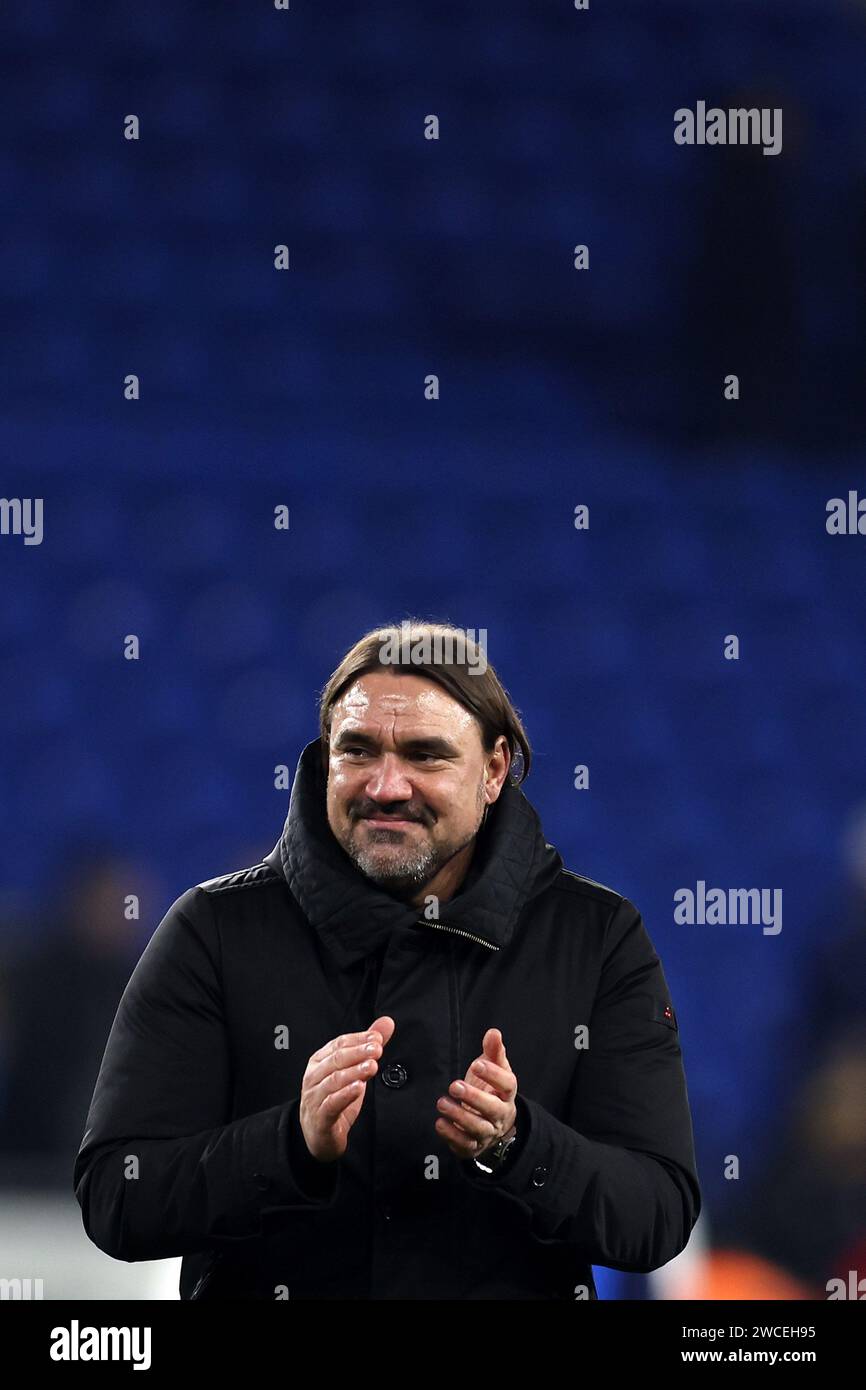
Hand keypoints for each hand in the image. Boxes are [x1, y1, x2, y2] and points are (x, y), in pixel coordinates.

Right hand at [299, 1015, 394, 1161]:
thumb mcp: (353, 1070)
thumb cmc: (335, 1099)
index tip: (377, 1037)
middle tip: (377, 1049)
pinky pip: (331, 1104)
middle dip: (358, 1053)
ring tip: (372, 1066)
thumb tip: (387, 1022)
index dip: (358, 1039)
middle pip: (335, 1060)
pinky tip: (358, 1089)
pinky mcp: (320, 1118)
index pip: (338, 1044)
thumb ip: (368, 1046)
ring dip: (354, 1072)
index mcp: (320, 1061)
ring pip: (333, 1081)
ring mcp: (314, 1097)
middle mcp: (314, 1077)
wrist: (319, 1135)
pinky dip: (345, 1095)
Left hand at [435, 1027, 517, 1160]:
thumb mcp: (493, 1068)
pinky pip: (464, 1144)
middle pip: (493, 1109)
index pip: (508, 1084)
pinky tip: (439, 1123)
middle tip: (454, 1086)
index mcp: (507, 1094)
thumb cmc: (490, 1090)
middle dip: (474, 1098)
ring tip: (442, 1103)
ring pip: (478, 1128)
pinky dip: (452, 1135)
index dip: (494, 1075)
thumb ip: (493, 1051)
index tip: (477, 1064)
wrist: (492, 1123)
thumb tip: (493, 1032)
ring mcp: (488, 1133)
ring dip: (459, 1116)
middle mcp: (500, 1115)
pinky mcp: (473, 1146)